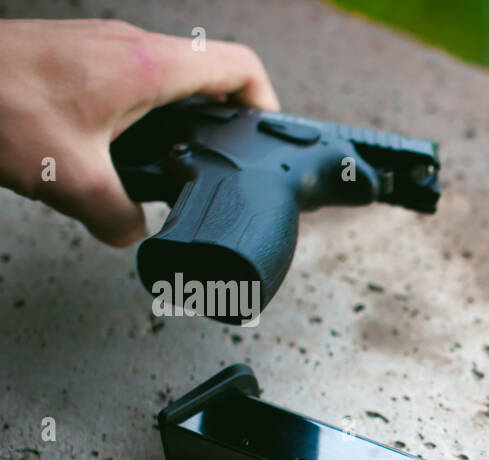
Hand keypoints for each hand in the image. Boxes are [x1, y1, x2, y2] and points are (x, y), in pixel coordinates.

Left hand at [0, 18, 278, 244]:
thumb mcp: (74, 180)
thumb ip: (120, 217)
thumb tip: (133, 234)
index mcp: (148, 66)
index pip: (238, 66)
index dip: (265, 103)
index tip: (265, 138)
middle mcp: (130, 47)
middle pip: (206, 76)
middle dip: (220, 123)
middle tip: (222, 163)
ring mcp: (100, 48)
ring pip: (164, 81)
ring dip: (175, 122)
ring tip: (169, 165)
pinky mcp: (73, 57)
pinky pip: (127, 83)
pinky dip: (137, 118)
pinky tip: (114, 154)